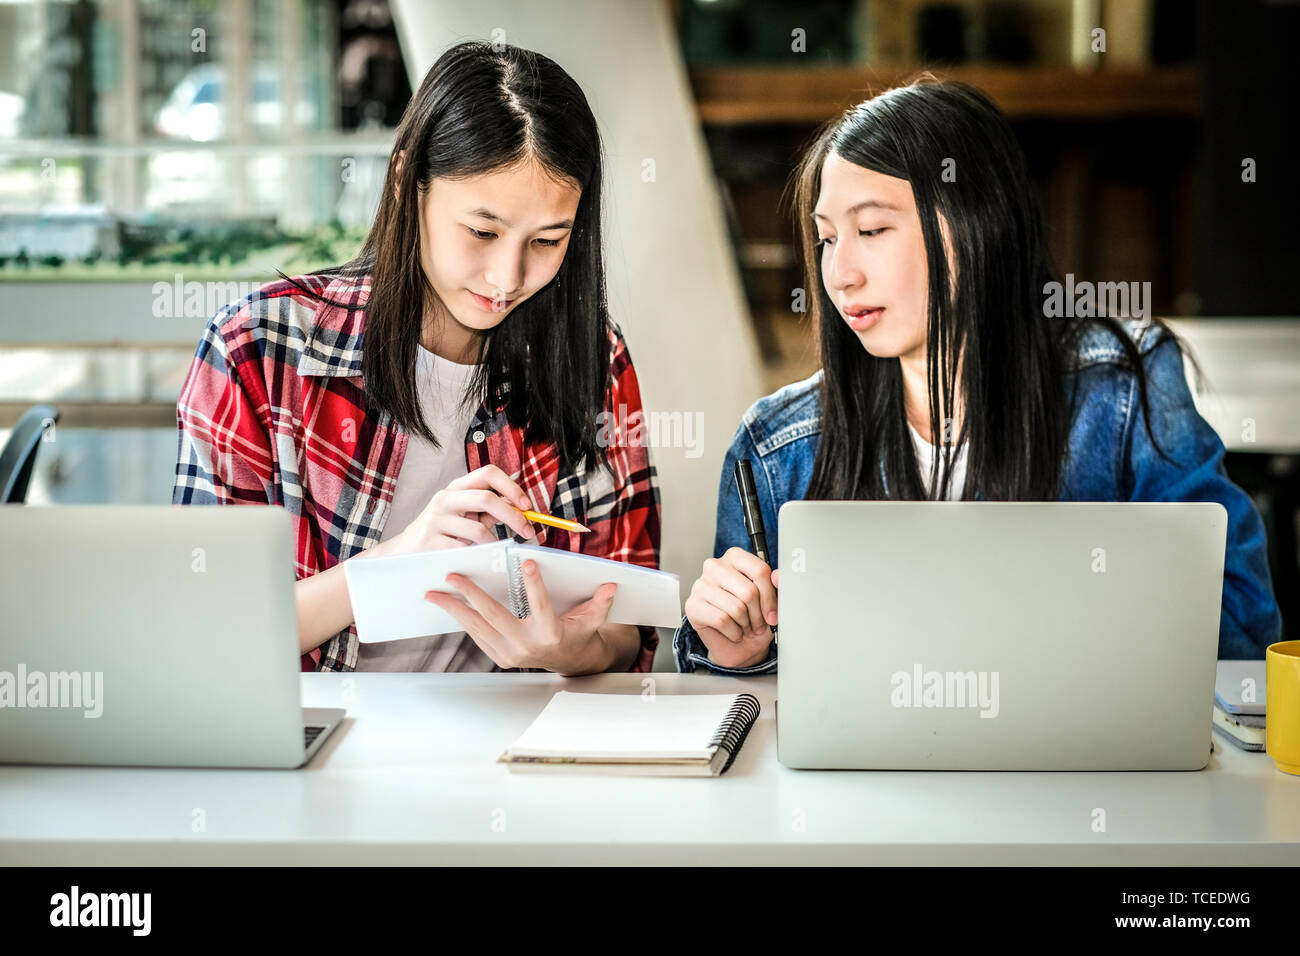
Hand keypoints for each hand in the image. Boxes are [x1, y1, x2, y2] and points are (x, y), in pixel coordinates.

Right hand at [389, 464, 536, 552]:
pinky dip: (476, 554)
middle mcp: (446, 497)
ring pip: (478, 529)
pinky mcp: (431, 540)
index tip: (527, 505)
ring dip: (494, 541)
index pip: (488, 473)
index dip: (511, 487)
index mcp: (458, 487)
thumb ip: (490, 509)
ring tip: (495, 548)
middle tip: (528, 531)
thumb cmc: (443, 530)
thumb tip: (521, 507)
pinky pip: (465, 549)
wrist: (406, 549)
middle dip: (513, 516)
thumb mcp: (465, 513)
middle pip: (487, 498)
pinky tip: (474, 555)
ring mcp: (436, 518)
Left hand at [424, 558, 619, 674]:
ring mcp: (510, 654)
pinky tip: (448, 605)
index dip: (536, 585)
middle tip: (454, 576)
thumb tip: (612, 585)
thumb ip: (600, 602)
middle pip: (496, 616)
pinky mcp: (499, 657)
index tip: (528, 563)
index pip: (542, 606)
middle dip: (472, 595)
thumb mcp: (593, 618)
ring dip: (455, 609)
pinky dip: (461, 619)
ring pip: (478, 627)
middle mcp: (527, 646)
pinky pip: (476, 635)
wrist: (569, 661)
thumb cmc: (578, 632)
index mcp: (551, 634)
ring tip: (435, 593)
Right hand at [684, 547, 778, 668]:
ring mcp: (700, 585)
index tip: (772, 613)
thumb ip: (776, 586)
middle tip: (758, 623)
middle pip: (748, 591)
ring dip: (745, 624)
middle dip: (758, 614)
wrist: (739, 647)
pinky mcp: (692, 606)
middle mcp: (714, 567)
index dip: (770, 596)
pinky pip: (721, 620)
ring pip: (736, 608)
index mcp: (735, 557)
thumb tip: (777, 576)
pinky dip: (733, 632)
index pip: (759, 570)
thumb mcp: (771, 602)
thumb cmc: (754, 619)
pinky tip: (732, 631)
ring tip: (744, 626)